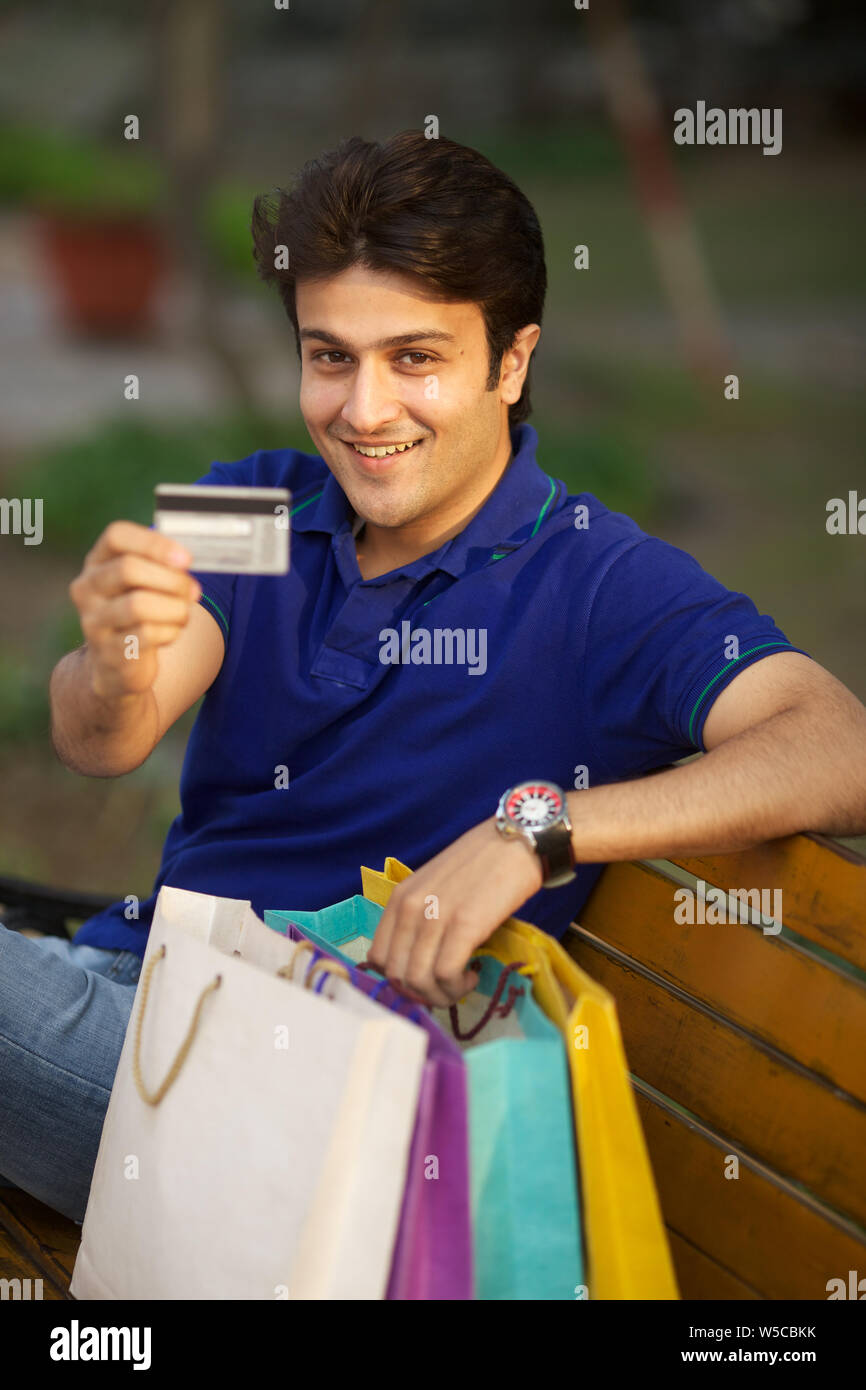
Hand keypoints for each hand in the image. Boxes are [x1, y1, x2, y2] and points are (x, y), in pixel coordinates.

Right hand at [68, 521, 200, 698]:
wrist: (116, 663)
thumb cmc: (139, 612)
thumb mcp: (145, 583)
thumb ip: (162, 566)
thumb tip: (184, 562)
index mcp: (97, 562)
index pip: (116, 536)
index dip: (154, 543)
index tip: (186, 559)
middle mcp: (87, 588)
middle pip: (128, 569)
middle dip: (172, 580)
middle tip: (193, 591)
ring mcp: (93, 621)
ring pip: (139, 605)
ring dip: (175, 609)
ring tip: (183, 614)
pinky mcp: (108, 651)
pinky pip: (148, 634)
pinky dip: (170, 632)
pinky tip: (171, 632)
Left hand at [365, 816, 543, 1007]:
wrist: (516, 841)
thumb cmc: (479, 864)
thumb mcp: (434, 886)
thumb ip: (419, 916)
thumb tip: (417, 959)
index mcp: (399, 898)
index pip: (377, 958)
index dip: (399, 980)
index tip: (424, 982)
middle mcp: (410, 908)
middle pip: (396, 975)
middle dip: (421, 994)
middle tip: (446, 988)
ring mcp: (435, 916)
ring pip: (418, 980)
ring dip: (441, 994)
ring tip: (462, 983)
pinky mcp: (465, 925)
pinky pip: (446, 974)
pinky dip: (457, 986)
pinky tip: (473, 974)